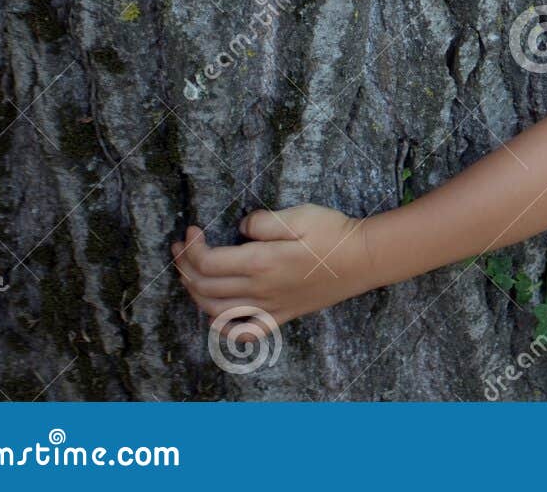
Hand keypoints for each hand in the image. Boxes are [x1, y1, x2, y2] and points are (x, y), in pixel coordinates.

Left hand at [170, 203, 378, 341]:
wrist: (363, 259)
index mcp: (262, 262)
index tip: (191, 230)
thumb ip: (263, 220)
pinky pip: (246, 333)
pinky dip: (223, 329)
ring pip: (216, 311)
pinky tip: (216, 315)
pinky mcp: (282, 315)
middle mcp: (261, 289)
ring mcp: (271, 306)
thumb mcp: (299, 214)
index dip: (191, 247)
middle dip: (185, 267)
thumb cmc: (334, 233)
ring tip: (192, 273)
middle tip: (182, 247)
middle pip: (205, 287)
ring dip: (195, 293)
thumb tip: (240, 227)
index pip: (208, 262)